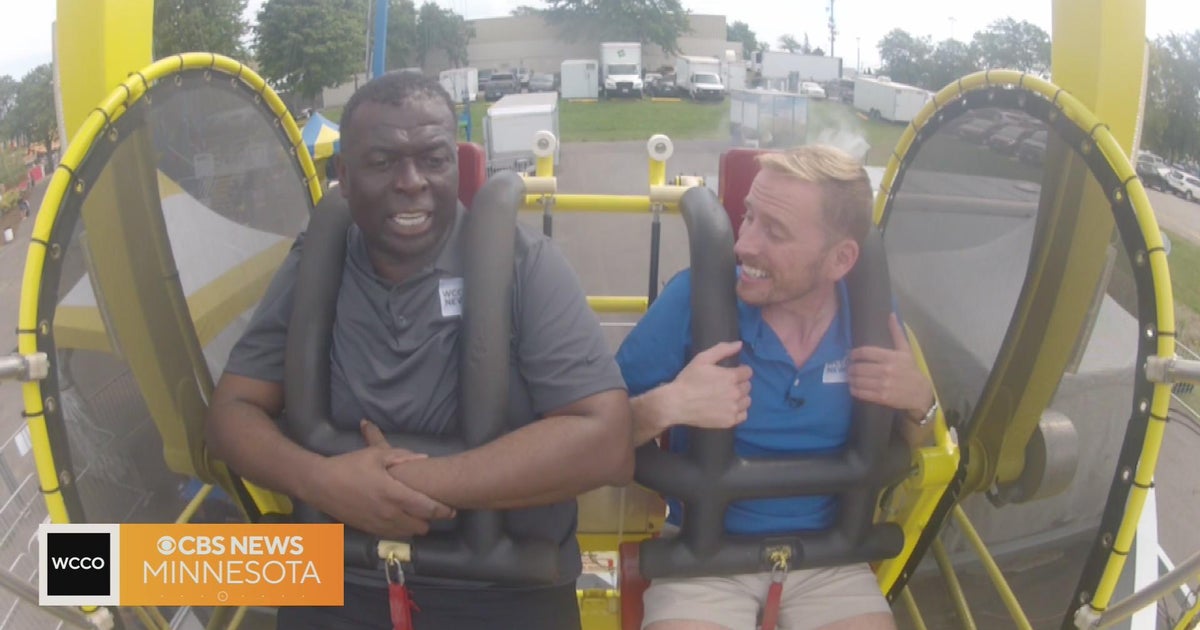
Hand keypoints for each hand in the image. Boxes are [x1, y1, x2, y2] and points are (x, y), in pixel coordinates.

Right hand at [305, 421, 455, 538]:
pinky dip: (400, 529)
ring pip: (407, 534)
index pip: (427, 508)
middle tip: (433, 509)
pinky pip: (392, 535)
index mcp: (393, 494)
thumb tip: (424, 457)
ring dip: (415, 526)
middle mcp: (388, 514)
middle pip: (421, 526)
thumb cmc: (349, 466)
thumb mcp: (376, 455)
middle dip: (430, 519)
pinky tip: (399, 517)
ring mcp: (377, 524)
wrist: (320, 484)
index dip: (443, 510)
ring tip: (418, 513)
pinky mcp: (368, 530)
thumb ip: (402, 456)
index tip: (452, 509)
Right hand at [668, 341, 752, 428]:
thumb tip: (740, 344)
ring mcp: (733, 409)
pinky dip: (738, 411)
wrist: (677, 404)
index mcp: (731, 377)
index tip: (730, 373)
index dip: (740, 371)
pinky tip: (728, 408)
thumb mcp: (702, 359)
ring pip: (747, 401)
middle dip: (739, 383)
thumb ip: (722, 350)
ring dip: (740, 397)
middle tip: (725, 385)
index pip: (748, 372)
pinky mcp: (729, 421)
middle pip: (748, 386)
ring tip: (727, 397)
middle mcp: (735, 393)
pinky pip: (743, 415)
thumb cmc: (688, 380)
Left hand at [848, 314, 933, 417]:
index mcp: (890, 357)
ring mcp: (883, 385)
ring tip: (850, 377)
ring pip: (858, 380)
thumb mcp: (906, 350)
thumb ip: (897, 332)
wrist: (920, 393)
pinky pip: (861, 393)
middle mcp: (886, 370)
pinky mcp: (882, 397)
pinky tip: (854, 387)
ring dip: (851, 379)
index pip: (865, 352)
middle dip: (851, 368)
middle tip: (849, 367)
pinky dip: (854, 390)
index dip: (854, 353)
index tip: (851, 355)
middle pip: (859, 367)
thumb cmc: (911, 370)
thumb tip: (891, 314)